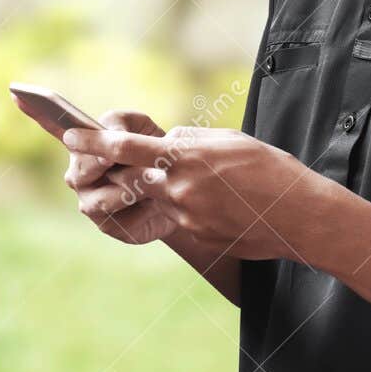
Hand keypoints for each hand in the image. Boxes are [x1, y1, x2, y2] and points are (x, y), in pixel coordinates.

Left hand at [61, 124, 323, 261]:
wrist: (301, 215)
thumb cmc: (270, 169)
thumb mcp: (226, 140)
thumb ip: (187, 142)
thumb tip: (163, 143)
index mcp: (183, 157)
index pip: (124, 148)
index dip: (92, 142)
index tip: (69, 135)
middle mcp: (177, 189)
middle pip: (131, 178)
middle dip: (124, 171)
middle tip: (129, 162)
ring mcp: (186, 217)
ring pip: (160, 198)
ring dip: (171, 189)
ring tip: (213, 184)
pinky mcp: (198, 237)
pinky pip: (184, 218)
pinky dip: (197, 208)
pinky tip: (229, 206)